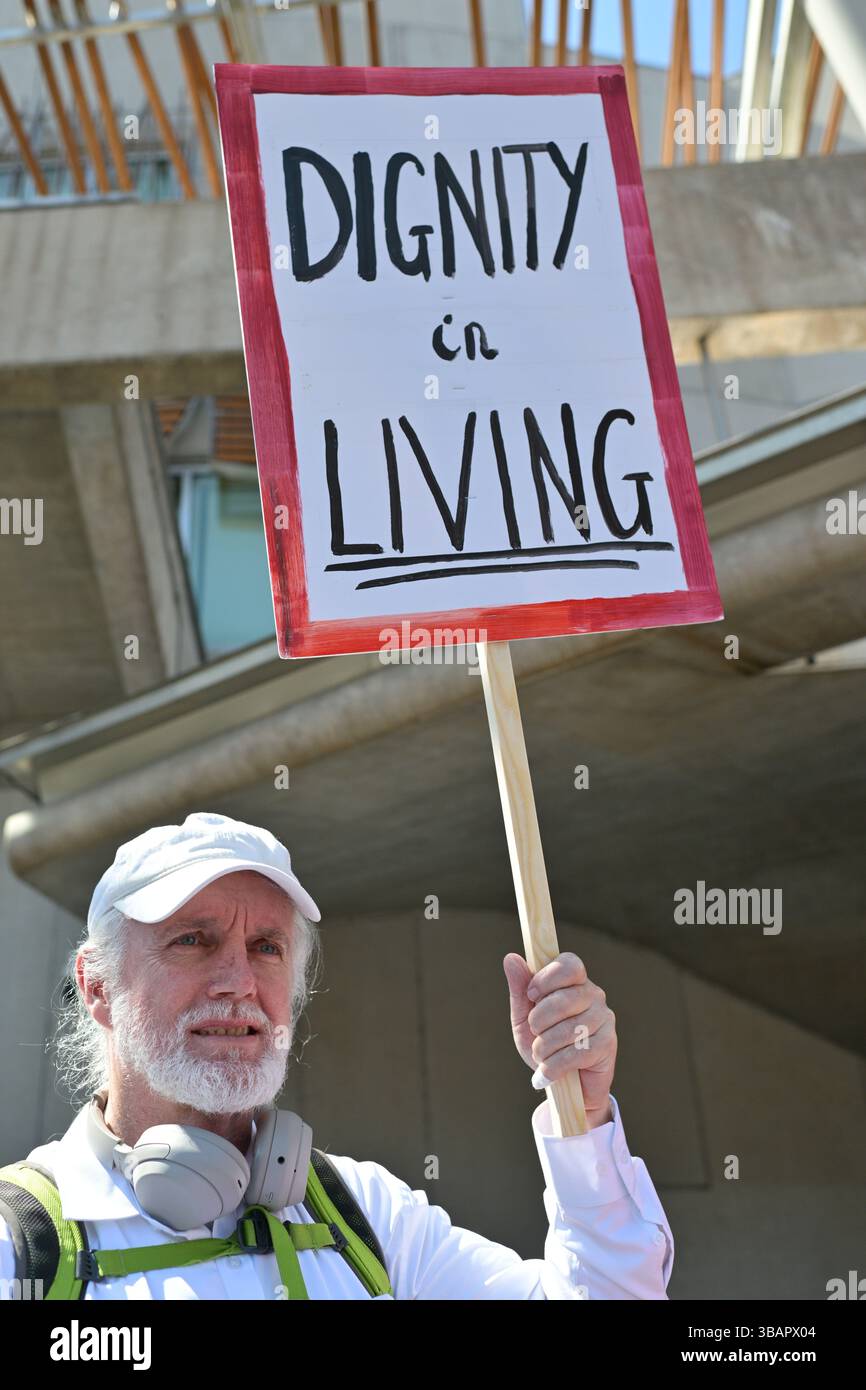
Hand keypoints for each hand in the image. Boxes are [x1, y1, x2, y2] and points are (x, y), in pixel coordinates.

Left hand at [503, 950, 615, 1128]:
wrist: (563, 1087)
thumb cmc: (544, 1045)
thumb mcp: (524, 1017)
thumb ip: (520, 988)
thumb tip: (511, 958)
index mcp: (575, 981)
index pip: (569, 964)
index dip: (546, 979)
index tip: (531, 996)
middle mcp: (594, 995)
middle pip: (565, 998)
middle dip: (539, 1020)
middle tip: (535, 1032)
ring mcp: (604, 1019)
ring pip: (568, 1029)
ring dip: (544, 1048)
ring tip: (542, 1056)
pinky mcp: (608, 1044)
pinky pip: (575, 1053)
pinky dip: (554, 1067)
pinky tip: (548, 1072)